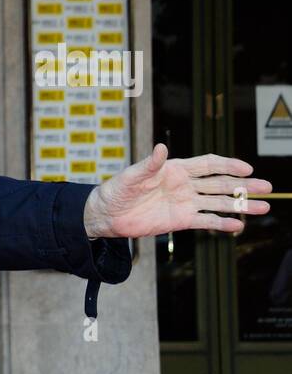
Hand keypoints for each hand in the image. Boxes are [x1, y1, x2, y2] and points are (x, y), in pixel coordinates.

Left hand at [83, 143, 272, 238]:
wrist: (106, 215)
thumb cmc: (116, 190)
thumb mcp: (131, 176)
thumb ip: (149, 164)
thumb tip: (161, 148)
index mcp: (175, 168)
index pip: (209, 164)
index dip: (228, 165)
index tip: (247, 168)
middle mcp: (185, 185)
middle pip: (221, 183)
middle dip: (244, 185)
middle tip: (266, 187)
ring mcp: (185, 203)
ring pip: (218, 203)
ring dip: (240, 205)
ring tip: (263, 207)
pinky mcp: (180, 220)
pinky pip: (205, 221)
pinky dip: (222, 224)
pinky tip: (238, 226)